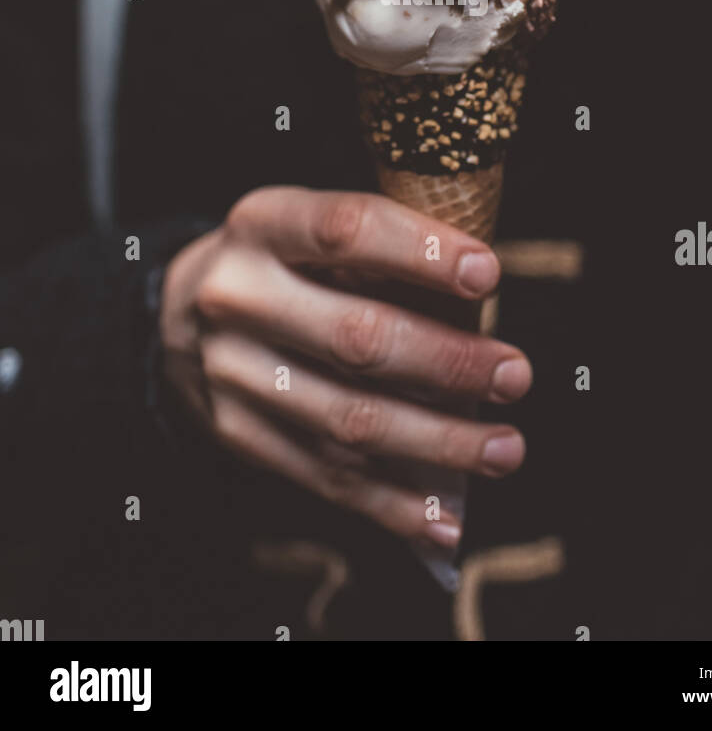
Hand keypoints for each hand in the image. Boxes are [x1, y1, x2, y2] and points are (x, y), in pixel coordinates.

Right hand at [160, 187, 531, 550]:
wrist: (173, 316)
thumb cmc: (279, 262)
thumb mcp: (306, 227)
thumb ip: (377, 250)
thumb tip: (482, 296)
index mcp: (262, 224)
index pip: (346, 229)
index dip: (421, 252)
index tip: (489, 273)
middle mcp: (237, 296)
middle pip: (355, 337)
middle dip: (448, 363)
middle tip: (514, 375)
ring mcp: (231, 373)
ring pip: (348, 420)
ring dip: (438, 443)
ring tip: (503, 447)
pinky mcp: (237, 434)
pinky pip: (325, 478)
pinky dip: (393, 504)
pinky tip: (447, 513)